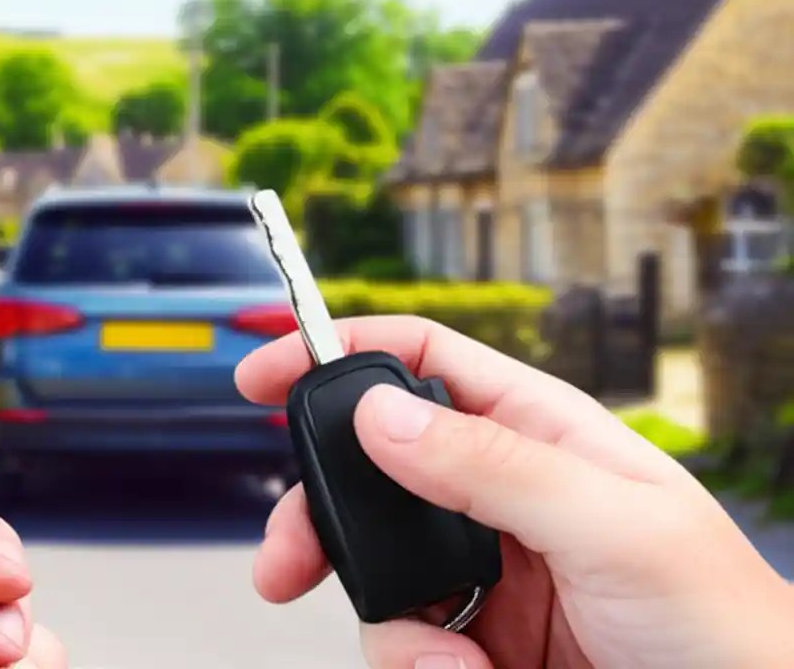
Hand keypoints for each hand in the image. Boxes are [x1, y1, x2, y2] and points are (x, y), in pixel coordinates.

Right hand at [236, 316, 793, 668]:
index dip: (339, 353)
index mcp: (537, 431)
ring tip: (447, 658)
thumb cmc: (723, 624)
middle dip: (320, 515)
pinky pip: (399, 640)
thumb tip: (383, 417)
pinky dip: (415, 665)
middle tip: (288, 556)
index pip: (421, 362)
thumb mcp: (613, 526)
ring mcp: (480, 568)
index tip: (266, 372)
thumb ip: (495, 464)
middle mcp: (498, 492)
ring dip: (388, 622)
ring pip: (373, 569)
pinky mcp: (471, 638)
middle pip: (368, 472)